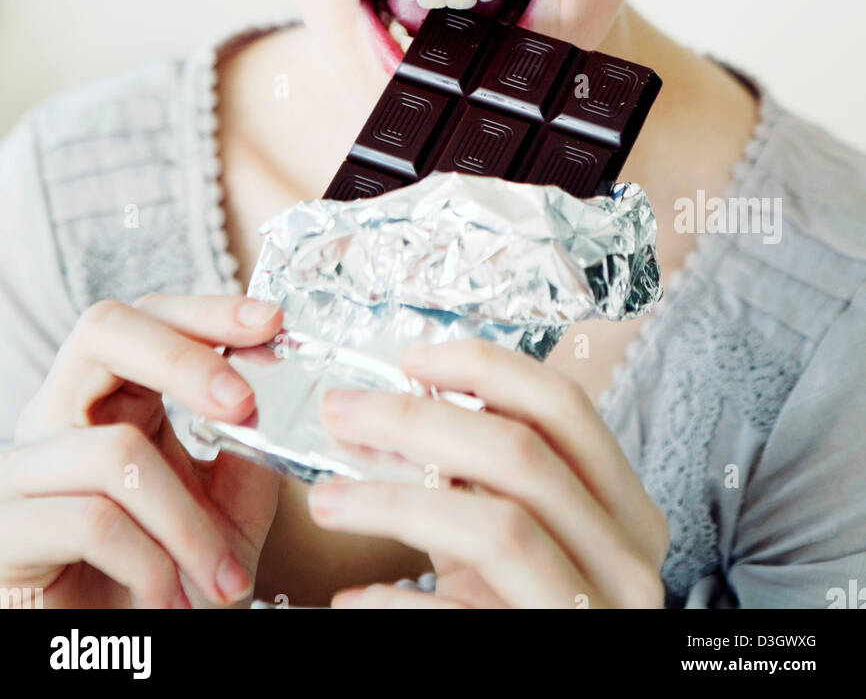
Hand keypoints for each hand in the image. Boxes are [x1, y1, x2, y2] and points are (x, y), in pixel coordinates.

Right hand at [1, 293, 283, 608]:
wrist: (135, 663)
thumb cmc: (176, 585)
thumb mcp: (231, 510)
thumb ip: (251, 447)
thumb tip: (277, 389)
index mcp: (112, 399)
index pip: (149, 317)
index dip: (207, 309)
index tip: (270, 321)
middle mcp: (58, 418)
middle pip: (103, 329)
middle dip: (184, 357)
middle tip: (244, 404)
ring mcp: (25, 470)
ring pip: (114, 448)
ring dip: (187, 522)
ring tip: (224, 576)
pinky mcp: (8, 530)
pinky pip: (92, 520)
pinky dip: (150, 563)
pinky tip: (169, 597)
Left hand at [306, 338, 668, 608]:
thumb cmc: (522, 609)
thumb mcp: (507, 533)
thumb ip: (462, 474)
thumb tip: (374, 413)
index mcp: (627, 511)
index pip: (563, 406)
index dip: (484, 368)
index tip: (409, 358)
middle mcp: (626, 561)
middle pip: (520, 455)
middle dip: (415, 420)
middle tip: (340, 412)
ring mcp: (593, 614)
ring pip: (498, 527)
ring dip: (394, 502)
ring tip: (326, 499)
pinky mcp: (546, 659)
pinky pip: (464, 618)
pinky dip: (398, 602)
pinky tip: (354, 598)